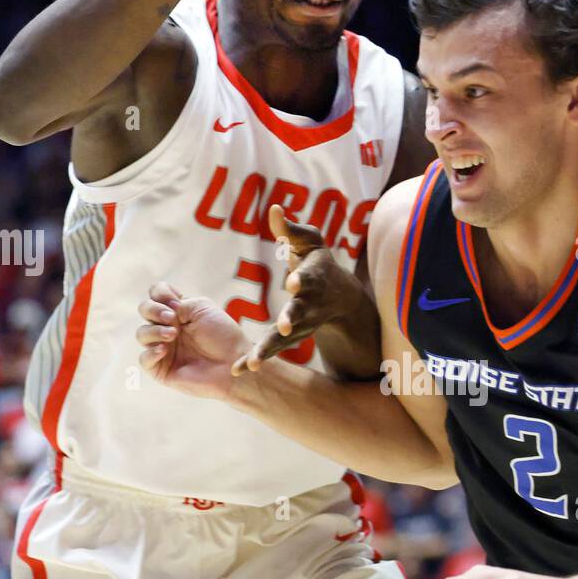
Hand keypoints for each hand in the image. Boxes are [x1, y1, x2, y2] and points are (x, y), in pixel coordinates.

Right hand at [137, 282, 249, 399]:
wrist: (232, 363)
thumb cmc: (222, 335)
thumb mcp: (202, 308)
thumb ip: (179, 303)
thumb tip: (163, 308)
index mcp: (178, 311)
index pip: (156, 294)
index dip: (160, 293)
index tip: (175, 301)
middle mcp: (167, 327)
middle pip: (145, 310)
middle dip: (154, 310)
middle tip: (171, 318)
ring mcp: (163, 348)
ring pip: (141, 333)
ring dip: (155, 331)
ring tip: (173, 335)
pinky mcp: (161, 369)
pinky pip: (144, 359)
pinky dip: (151, 352)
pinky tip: (164, 350)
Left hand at [240, 204, 356, 368]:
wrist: (338, 297)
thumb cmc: (318, 262)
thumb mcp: (309, 241)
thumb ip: (291, 229)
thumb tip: (274, 208)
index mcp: (313, 277)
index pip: (307, 278)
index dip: (300, 280)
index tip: (292, 283)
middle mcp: (308, 304)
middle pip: (300, 312)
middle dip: (292, 319)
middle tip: (284, 327)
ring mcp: (301, 324)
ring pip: (285, 339)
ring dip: (270, 349)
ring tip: (254, 362)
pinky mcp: (290, 338)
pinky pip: (272, 350)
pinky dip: (256, 359)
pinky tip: (238, 370)